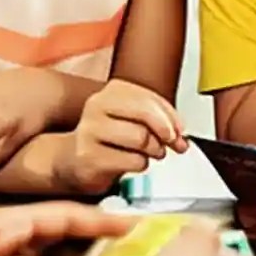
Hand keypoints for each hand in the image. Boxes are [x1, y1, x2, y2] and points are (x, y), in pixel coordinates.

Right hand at [54, 80, 187, 193]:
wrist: (75, 160)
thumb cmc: (110, 139)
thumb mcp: (134, 120)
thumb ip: (160, 120)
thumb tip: (181, 135)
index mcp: (112, 91)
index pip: (149, 98)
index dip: (170, 117)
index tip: (178, 130)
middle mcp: (97, 106)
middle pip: (145, 114)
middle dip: (165, 131)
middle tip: (170, 142)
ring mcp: (90, 131)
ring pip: (141, 138)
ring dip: (154, 150)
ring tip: (151, 153)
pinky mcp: (90, 157)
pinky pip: (132, 160)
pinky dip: (141, 164)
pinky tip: (133, 163)